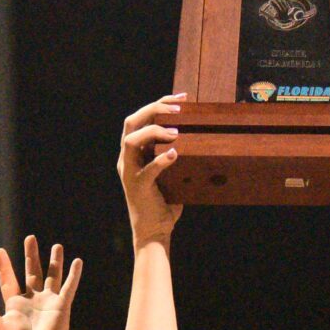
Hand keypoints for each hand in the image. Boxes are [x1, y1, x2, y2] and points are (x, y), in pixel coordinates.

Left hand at [0, 236, 82, 329]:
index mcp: (15, 305)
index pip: (9, 280)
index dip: (4, 267)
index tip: (0, 252)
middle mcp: (32, 301)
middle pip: (32, 272)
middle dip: (31, 256)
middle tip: (30, 238)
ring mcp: (48, 302)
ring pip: (52, 276)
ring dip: (54, 261)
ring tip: (56, 246)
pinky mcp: (61, 306)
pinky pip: (69, 287)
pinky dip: (74, 275)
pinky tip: (77, 262)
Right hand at [119, 95, 184, 245]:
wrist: (153, 232)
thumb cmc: (165, 203)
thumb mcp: (171, 173)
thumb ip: (176, 155)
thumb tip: (201, 138)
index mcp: (133, 153)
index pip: (140, 118)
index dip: (159, 103)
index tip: (182, 97)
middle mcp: (127, 159)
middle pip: (131, 122)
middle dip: (154, 109)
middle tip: (178, 108)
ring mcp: (130, 172)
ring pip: (131, 140)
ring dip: (154, 131)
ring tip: (176, 132)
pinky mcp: (137, 187)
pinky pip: (147, 169)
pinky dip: (161, 159)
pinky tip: (175, 154)